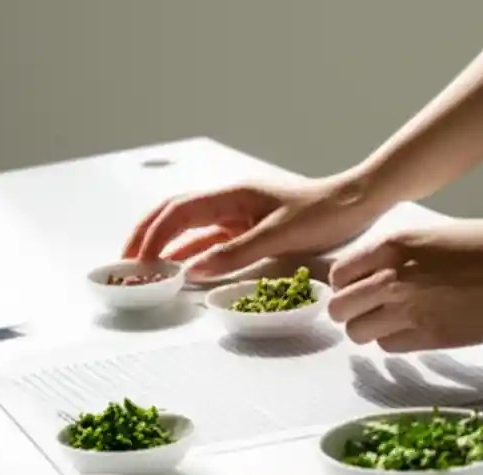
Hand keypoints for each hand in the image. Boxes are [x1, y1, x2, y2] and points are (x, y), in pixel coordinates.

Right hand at [122, 175, 382, 280]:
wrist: (356, 202)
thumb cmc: (323, 213)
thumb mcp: (278, 236)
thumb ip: (235, 254)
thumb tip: (194, 271)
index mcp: (231, 195)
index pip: (178, 212)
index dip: (152, 235)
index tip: (136, 260)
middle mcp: (229, 200)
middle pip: (174, 214)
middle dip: (147, 235)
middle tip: (126, 262)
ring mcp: (237, 213)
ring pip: (189, 227)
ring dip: (166, 246)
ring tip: (145, 268)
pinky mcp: (249, 227)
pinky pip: (211, 240)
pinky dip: (192, 253)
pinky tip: (183, 270)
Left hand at [327, 219, 482, 351]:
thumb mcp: (429, 235)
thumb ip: (394, 255)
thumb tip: (369, 274)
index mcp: (391, 247)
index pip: (339, 276)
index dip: (347, 285)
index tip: (360, 288)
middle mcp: (391, 279)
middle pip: (340, 309)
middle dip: (350, 311)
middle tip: (369, 310)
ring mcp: (408, 311)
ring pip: (358, 333)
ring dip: (370, 329)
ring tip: (391, 322)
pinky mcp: (428, 337)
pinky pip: (388, 347)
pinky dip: (394, 341)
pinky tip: (413, 330)